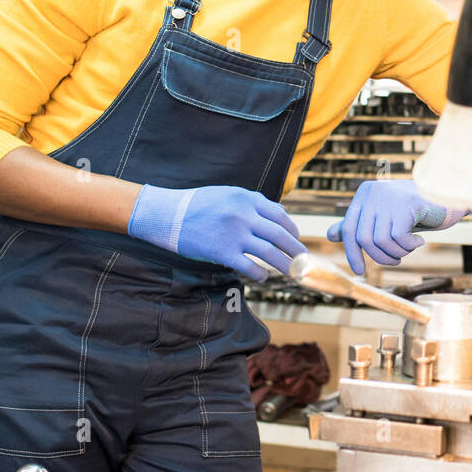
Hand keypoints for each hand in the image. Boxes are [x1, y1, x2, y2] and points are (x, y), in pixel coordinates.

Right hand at [128, 184, 306, 281]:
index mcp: (247, 199)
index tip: (296, 240)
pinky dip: (261, 273)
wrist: (167, 214)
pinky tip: (264, 277)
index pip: (280, 216)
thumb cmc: (198, 205)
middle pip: (280, 235)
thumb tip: (279, 214)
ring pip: (269, 252)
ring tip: (293, 272)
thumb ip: (253, 203)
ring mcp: (234, 234)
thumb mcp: (228, 194)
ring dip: (285, 264)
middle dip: (295, 249)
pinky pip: (249, 266)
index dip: (292, 230)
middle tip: (304, 260)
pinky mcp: (222, 252)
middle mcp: (244, 215)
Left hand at [326, 179, 469, 274]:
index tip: (359, 270)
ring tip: (409, 248)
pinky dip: (409, 246)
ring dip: (396, 253)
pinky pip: (399, 238)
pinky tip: (419, 241)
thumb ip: (360, 224)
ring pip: (381, 241)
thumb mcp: (385, 217)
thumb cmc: (416, 209)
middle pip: (363, 238)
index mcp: (365, 193)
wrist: (449, 197)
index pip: (349, 228)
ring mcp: (390, 197)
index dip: (352, 252)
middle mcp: (374, 192)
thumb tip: (330, 234)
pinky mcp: (408, 204)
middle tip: (396, 260)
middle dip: (379, 257)